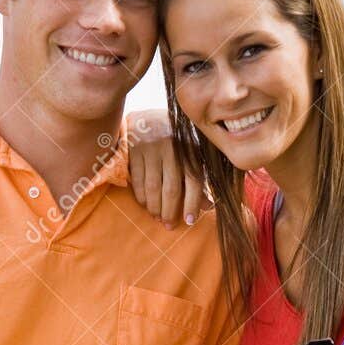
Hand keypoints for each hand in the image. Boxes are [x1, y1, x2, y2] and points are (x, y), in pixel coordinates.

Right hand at [125, 108, 209, 227]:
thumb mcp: (191, 156)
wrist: (149, 119)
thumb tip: (209, 207)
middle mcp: (173, 148)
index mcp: (191, 149)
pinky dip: (141, 196)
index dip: (192, 203)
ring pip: (153, 187)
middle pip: (171, 188)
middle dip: (170, 211)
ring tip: (156, 217)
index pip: (194, 181)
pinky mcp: (134, 149)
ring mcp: (152, 148)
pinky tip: (145, 204)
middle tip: (168, 225)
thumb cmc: (176, 144)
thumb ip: (198, 180)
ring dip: (154, 207)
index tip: (188, 221)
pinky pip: (137, 179)